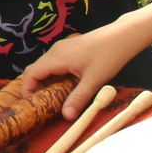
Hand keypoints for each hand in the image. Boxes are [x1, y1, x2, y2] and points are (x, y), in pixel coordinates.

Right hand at [21, 17, 151, 118]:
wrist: (124, 35)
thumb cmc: (109, 55)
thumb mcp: (94, 80)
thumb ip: (78, 98)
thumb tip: (66, 117)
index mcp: (57, 58)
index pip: (31, 74)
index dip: (27, 90)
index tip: (32, 105)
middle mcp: (55, 51)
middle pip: (35, 69)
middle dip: (35, 87)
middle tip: (42, 105)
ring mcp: (62, 47)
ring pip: (44, 66)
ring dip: (45, 81)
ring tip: (54, 98)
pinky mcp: (70, 47)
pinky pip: (54, 62)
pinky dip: (54, 75)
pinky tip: (66, 85)